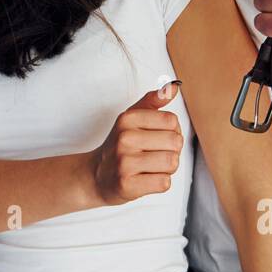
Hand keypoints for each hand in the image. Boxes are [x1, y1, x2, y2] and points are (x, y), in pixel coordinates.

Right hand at [87, 81, 184, 205]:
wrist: (95, 176)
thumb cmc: (120, 145)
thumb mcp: (131, 118)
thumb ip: (153, 101)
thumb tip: (174, 87)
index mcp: (127, 119)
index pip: (171, 121)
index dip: (171, 131)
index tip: (156, 138)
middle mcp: (124, 138)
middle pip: (175, 142)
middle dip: (171, 151)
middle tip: (153, 154)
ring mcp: (124, 162)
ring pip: (171, 162)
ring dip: (167, 168)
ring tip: (150, 167)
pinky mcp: (127, 185)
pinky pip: (164, 183)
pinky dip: (160, 182)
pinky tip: (146, 179)